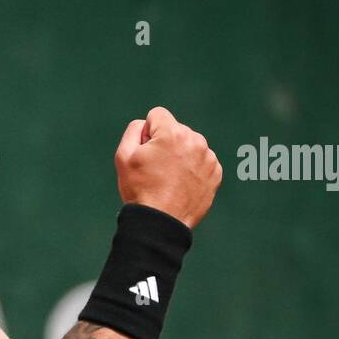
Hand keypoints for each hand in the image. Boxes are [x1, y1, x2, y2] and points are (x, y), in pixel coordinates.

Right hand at [114, 107, 221, 228]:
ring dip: (180, 156)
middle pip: (175, 130)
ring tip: (169, 179)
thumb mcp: (123, 156)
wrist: (161, 222)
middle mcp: (195, 140)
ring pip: (189, 146)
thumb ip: (134, 130)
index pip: (157, 115)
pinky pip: (201, 162)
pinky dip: (192, 170)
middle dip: (165, 144)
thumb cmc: (140, 189)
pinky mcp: (216, 173)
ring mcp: (208, 157)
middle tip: (156, 170)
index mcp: (172, 133)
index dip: (146, 133)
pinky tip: (181, 185)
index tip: (146, 153)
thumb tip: (146, 124)